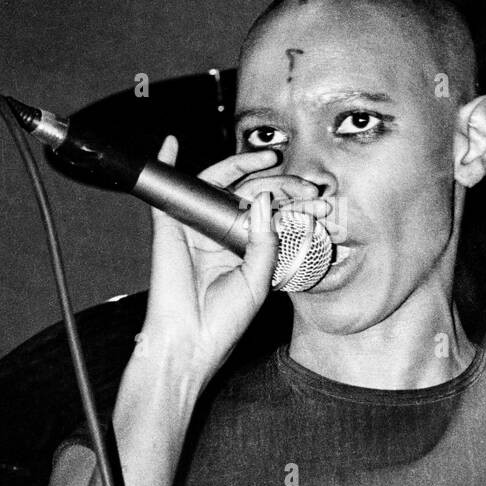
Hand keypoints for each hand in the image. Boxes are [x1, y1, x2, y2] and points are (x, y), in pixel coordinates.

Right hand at [120, 136, 330, 394]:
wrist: (191, 342)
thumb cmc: (223, 320)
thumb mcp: (260, 277)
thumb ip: (265, 238)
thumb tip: (262, 199)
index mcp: (243, 245)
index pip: (269, 212)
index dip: (293, 203)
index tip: (319, 203)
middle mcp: (220, 232)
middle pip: (247, 192)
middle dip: (279, 183)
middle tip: (303, 183)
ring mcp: (196, 227)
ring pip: (218, 184)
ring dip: (241, 164)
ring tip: (268, 158)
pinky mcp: (170, 227)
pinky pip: (168, 190)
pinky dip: (166, 162)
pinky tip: (172, 143)